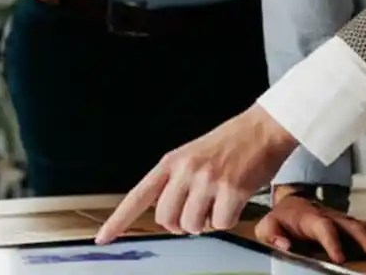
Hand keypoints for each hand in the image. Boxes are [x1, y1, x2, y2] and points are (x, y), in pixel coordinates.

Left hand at [96, 105, 297, 243]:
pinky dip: (228, 220)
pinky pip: (220, 224)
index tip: (103, 238)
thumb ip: (176, 182)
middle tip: (198, 211)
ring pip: (191, 226)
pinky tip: (233, 201)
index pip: (137, 196)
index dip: (118, 220)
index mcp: (171, 162)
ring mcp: (207, 181)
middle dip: (181, 224)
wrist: (262, 128)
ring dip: (206, 223)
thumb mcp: (192, 156)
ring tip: (218, 202)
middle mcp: (185, 171)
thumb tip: (170, 216)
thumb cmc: (231, 143)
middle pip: (165, 220)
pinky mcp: (230, 191)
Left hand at [257, 188, 365, 263]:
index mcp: (309, 217)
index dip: (332, 241)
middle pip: (352, 225)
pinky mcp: (352, 224)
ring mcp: (344, 219)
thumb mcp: (267, 226)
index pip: (323, 226)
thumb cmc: (281, 219)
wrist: (292, 203)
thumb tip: (285, 244)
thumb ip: (272, 234)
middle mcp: (331, 216)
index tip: (340, 258)